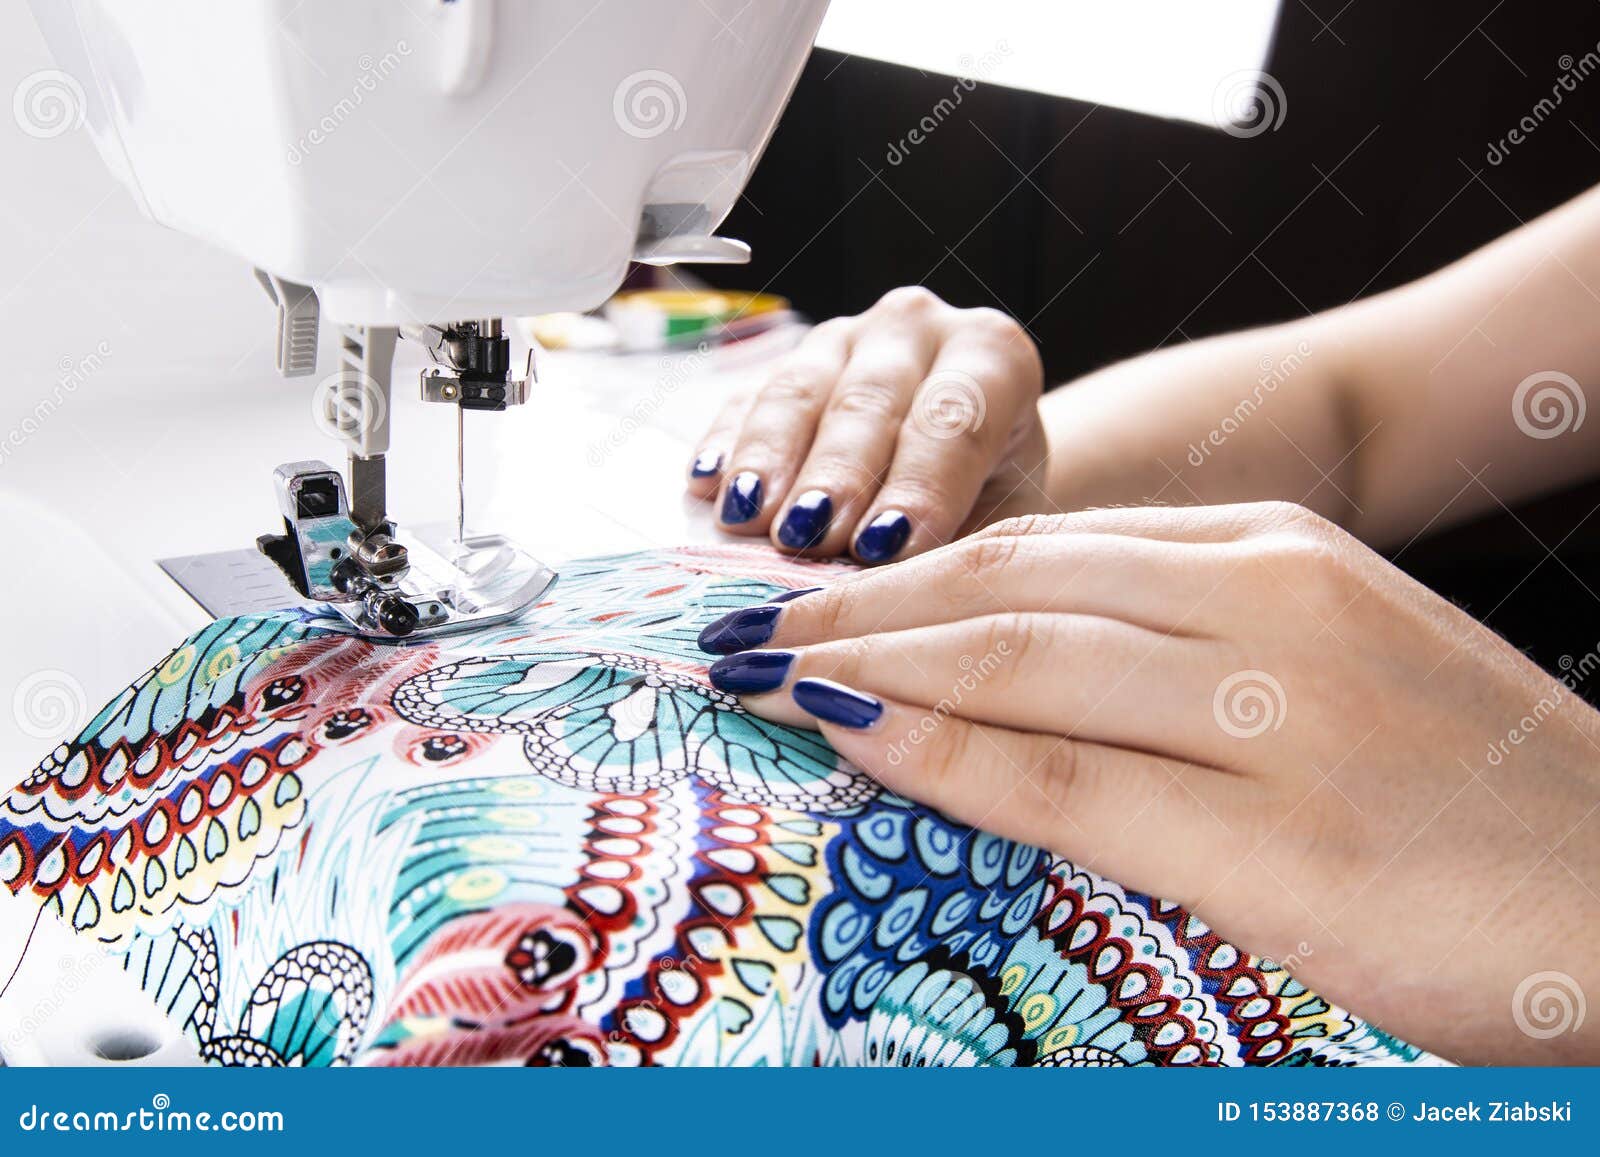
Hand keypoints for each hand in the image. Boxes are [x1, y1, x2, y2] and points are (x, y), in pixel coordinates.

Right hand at [687, 287, 1049, 562]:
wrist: (974, 467)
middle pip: (870, 400)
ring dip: (770, 461)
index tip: (884, 548)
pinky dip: (725, 446)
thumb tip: (889, 592)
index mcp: (993, 354)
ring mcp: (841, 338)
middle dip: (834, 475)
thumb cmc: (993, 499)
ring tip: (746, 520)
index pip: (956, 419)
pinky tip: (705, 487)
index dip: (918, 486)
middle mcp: (915, 328)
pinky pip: (744, 399)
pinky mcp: (780, 364)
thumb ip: (956, 546)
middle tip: (806, 538)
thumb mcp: (1000, 524)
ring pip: (799, 391)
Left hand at [696, 503, 1599, 1063]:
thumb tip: (1023, 671)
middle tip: (744, 623)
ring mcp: (1272, 710)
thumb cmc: (1476, 804)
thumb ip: (1188, 653)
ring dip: (862, 663)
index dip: (911, 572)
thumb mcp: (1331, 675)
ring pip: (1008, 660)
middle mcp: (1268, 603)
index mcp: (1280, 557)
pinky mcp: (1271, 837)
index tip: (817, 595)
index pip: (1046, 546)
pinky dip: (934, 750)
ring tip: (762, 673)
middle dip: (854, 606)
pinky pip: (1055, 774)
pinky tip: (849, 736)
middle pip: (1004, 583)